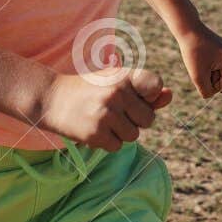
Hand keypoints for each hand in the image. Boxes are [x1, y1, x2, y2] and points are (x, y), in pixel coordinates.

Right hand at [37, 67, 172, 151]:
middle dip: (135, 120)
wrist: (52, 99)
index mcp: (123, 75)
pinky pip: (117, 146)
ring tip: (103, 120)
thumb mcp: (116, 82)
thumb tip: (169, 96)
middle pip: (148, 119)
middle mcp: (117, 92)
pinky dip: (108, 142)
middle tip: (115, 112)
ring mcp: (106, 114)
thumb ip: (145, 91)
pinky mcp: (96, 133)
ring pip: (133, 135)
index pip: (155, 85)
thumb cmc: (90, 90)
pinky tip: (94, 129)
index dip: (150, 96)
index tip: (137, 96)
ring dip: (121, 133)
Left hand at [177, 23, 221, 98]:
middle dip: (214, 80)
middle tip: (204, 64)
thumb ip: (206, 91)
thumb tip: (212, 95)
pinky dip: (214, 69)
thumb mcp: (197, 76)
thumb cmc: (192, 52)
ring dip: (213, 75)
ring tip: (206, 61)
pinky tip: (209, 58)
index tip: (204, 68)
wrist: (191, 31)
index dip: (211, 85)